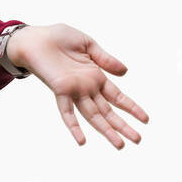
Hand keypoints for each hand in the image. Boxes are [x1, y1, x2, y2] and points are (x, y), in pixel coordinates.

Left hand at [6, 23, 148, 148]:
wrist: (35, 37)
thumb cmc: (59, 38)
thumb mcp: (88, 44)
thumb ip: (105, 59)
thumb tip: (125, 72)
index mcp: (95, 76)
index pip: (117, 96)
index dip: (131, 107)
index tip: (145, 119)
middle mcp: (86, 87)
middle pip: (108, 111)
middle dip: (122, 125)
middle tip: (137, 139)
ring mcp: (74, 91)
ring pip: (93, 115)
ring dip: (106, 130)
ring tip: (120, 145)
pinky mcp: (60, 90)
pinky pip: (67, 112)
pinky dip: (74, 126)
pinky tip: (82, 141)